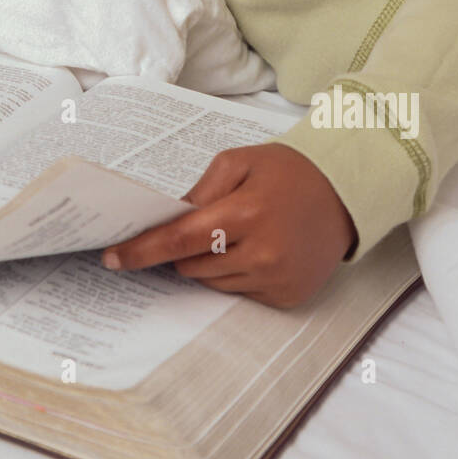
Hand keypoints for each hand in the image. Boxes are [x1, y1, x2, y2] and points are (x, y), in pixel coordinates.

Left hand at [101, 142, 357, 308]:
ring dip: (209, 262)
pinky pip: (239, 293)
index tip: (112, 258)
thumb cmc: (287, 172)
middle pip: (190, 264)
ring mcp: (276, 279)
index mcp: (245, 213)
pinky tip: (257, 249)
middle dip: (183, 248)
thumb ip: (199, 190)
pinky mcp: (287, 296)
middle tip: (204, 225)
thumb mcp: (239, 162)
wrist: (345, 193)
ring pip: (211, 282)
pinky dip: (236, 274)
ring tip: (237, 233)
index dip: (141, 250)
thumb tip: (166, 221)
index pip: (178, 239)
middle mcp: (261, 252)